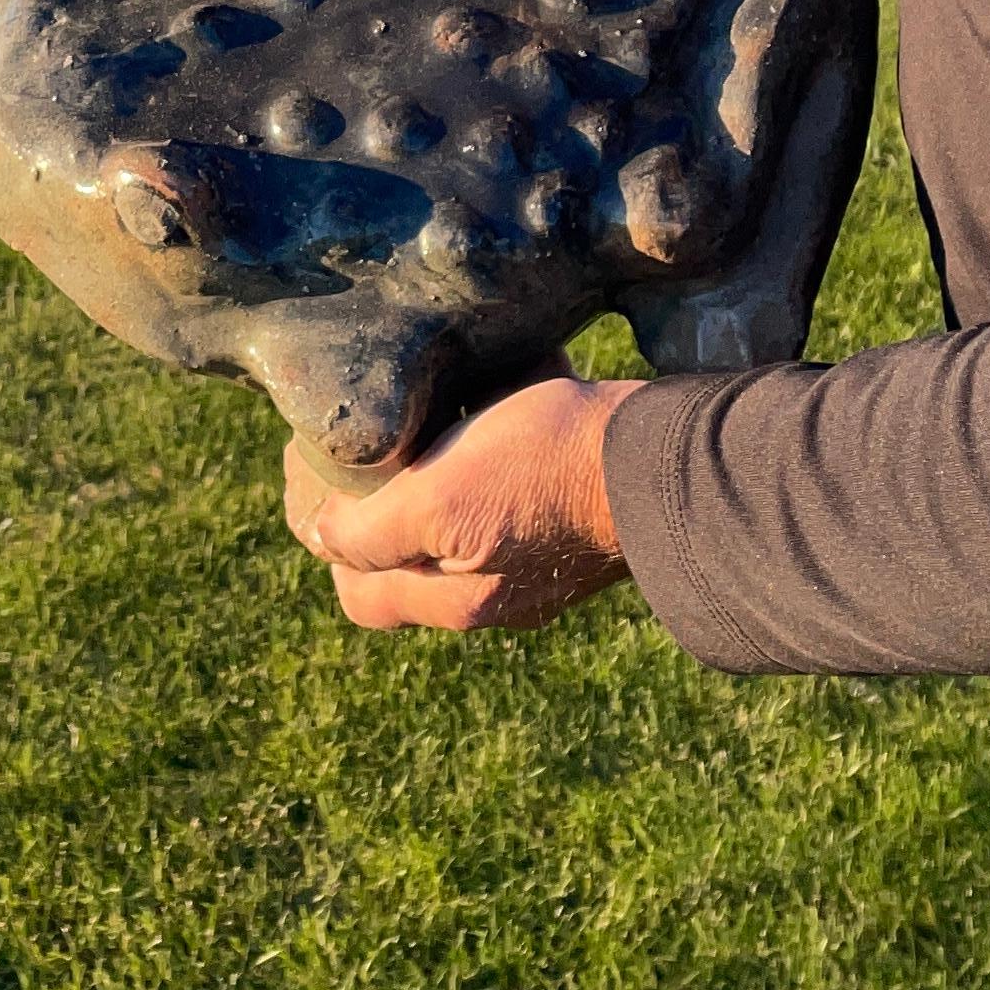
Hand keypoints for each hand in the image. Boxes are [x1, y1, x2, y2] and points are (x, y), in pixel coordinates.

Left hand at [283, 372, 630, 631]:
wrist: (669, 459)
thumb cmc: (551, 469)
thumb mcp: (443, 500)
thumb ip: (376, 532)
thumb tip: (322, 539)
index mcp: (457, 598)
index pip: (360, 591)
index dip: (327, 537)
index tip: (320, 474)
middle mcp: (494, 593)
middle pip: (405, 557)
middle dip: (379, 501)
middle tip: (370, 444)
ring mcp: (536, 561)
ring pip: (457, 518)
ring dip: (434, 468)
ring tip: (424, 410)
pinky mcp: (569, 522)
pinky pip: (510, 489)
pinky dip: (489, 444)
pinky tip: (488, 392)